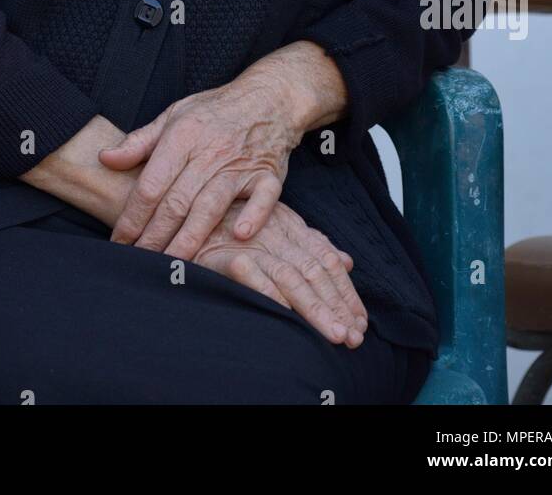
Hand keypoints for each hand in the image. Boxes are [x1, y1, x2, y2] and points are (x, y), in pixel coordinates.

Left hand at [100, 50, 332, 257]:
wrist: (268, 98)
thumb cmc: (215, 111)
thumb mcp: (174, 115)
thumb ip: (139, 142)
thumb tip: (105, 158)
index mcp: (183, 136)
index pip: (151, 184)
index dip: (132, 216)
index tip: (119, 240)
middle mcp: (210, 152)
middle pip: (177, 202)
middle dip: (154, 237)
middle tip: (139, 264)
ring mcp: (241, 165)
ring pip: (211, 207)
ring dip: (190, 239)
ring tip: (172, 265)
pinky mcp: (268, 175)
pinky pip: (263, 198)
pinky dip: (254, 215)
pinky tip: (239, 236)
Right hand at [192, 201, 367, 346]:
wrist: (191, 215)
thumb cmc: (235, 224)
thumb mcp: (279, 225)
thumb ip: (312, 243)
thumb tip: (346, 262)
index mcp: (291, 226)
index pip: (326, 260)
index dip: (346, 291)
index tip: (360, 320)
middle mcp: (275, 234)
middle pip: (314, 271)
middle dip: (337, 306)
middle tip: (353, 336)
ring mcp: (250, 245)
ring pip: (290, 277)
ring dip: (315, 308)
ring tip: (334, 334)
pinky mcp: (224, 256)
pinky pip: (251, 275)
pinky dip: (270, 294)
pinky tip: (287, 315)